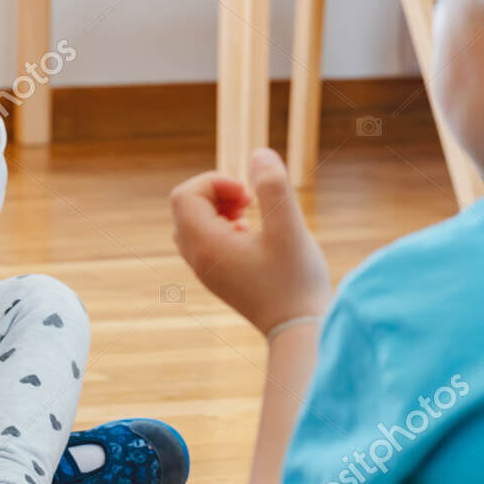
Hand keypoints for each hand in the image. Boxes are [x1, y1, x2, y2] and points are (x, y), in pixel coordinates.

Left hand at [169, 149, 331, 334]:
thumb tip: (258, 154)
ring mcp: (205, 269)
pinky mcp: (218, 276)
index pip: (186, 195)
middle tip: (250, 202)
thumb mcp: (289, 228)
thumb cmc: (295, 281)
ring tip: (252, 215)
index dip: (216, 182)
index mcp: (205, 245)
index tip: (249, 194)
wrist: (298, 330)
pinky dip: (223, 226)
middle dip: (216, 193)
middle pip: (185, 206)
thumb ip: (273, 187)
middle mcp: (197, 258)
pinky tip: (252, 233)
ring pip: (194, 222)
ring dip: (220, 208)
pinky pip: (205, 240)